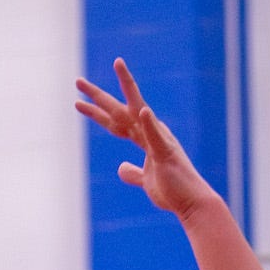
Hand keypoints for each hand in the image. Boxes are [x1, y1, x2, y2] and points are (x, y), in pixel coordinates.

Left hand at [75, 59, 217, 222]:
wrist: (191, 203)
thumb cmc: (171, 191)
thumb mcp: (146, 181)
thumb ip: (133, 173)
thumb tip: (121, 168)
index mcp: (144, 138)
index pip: (116, 122)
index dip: (97, 112)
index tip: (78, 102)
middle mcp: (150, 132)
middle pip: (119, 110)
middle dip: (98, 96)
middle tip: (78, 82)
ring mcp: (159, 140)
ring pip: (137, 110)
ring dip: (127, 88)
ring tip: (117, 66)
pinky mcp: (166, 154)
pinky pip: (155, 137)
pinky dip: (149, 124)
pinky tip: (142, 111)